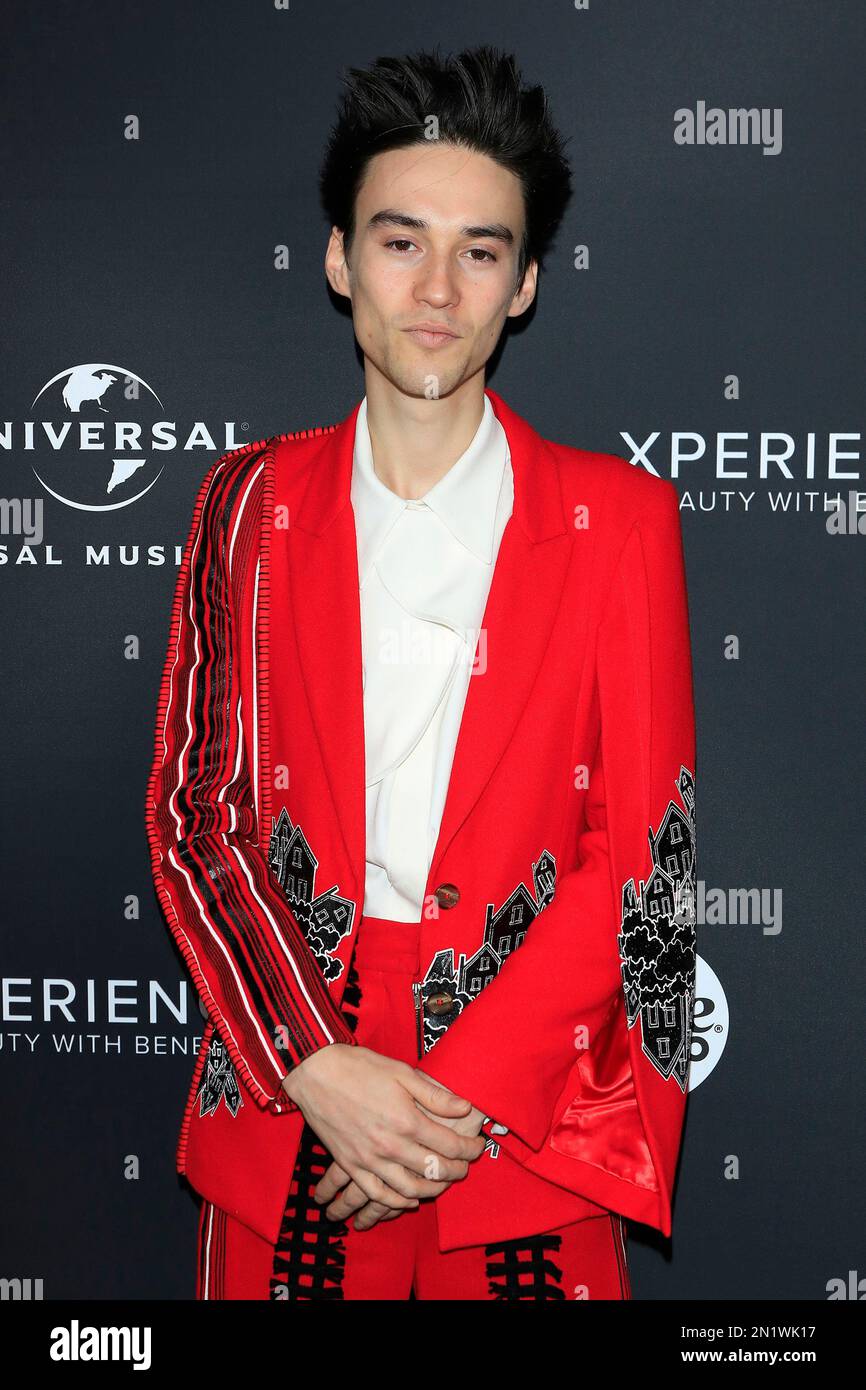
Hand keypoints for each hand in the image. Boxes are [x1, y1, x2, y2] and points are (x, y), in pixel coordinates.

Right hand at [313, 1076, 487, 1229]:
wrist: (317, 1074)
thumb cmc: (361, 1068)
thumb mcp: (403, 1072)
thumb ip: (435, 1094)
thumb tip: (465, 1108)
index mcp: (407, 1120)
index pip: (450, 1146)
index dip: (470, 1149)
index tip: (478, 1146)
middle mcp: (391, 1145)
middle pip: (434, 1170)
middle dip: (457, 1171)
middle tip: (466, 1167)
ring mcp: (369, 1159)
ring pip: (409, 1190)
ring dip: (432, 1190)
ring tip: (443, 1182)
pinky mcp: (351, 1165)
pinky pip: (377, 1194)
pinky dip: (396, 1202)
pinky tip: (409, 1199)